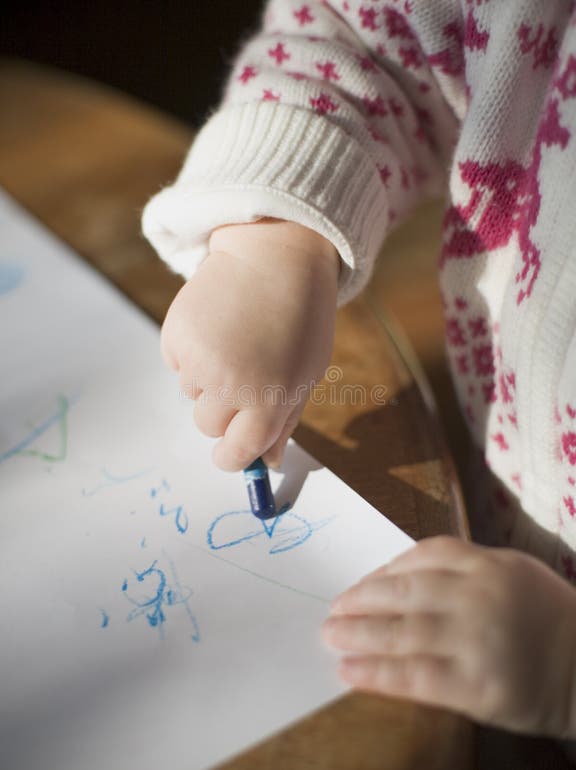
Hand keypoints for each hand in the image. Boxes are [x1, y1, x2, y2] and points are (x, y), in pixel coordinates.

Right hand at [160, 218, 338, 470]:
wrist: (277, 256)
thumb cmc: (301, 317)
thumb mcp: (307, 372)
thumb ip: (284, 420)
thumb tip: (266, 463)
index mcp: (271, 400)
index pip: (236, 453)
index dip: (232, 456)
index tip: (231, 451)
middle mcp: (232, 385)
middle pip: (208, 427)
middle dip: (222, 412)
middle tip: (241, 376)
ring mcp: (200, 360)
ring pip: (190, 394)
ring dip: (207, 378)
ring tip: (234, 339)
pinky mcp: (177, 334)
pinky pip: (175, 364)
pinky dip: (190, 352)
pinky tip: (216, 325)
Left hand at [322, 536, 575, 736]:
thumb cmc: (545, 617)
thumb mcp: (513, 572)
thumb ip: (464, 566)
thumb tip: (398, 576)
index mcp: (487, 564)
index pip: (422, 556)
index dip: (384, 570)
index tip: (360, 584)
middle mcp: (479, 596)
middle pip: (404, 592)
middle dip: (361, 601)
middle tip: (332, 611)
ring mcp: (477, 640)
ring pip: (403, 633)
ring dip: (359, 635)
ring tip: (330, 636)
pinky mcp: (478, 686)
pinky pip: (416, 676)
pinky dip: (377, 674)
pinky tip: (350, 672)